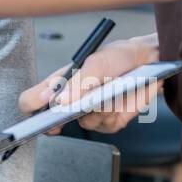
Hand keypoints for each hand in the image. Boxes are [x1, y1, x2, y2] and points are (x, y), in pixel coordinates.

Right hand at [18, 34, 163, 135]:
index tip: (39, 107)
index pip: (35, 97)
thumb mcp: (96, 62)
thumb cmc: (119, 56)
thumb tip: (59, 101)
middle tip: (64, 116)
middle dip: (59, 121)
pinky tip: (119, 99)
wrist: (150, 62)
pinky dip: (113, 113)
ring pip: (84, 124)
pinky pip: (105, 125)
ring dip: (97, 110)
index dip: (32, 104)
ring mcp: (90, 112)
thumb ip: (78, 82)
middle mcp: (73, 99)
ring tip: (108, 93)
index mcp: (62, 82)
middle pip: (52, 120)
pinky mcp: (109, 121)